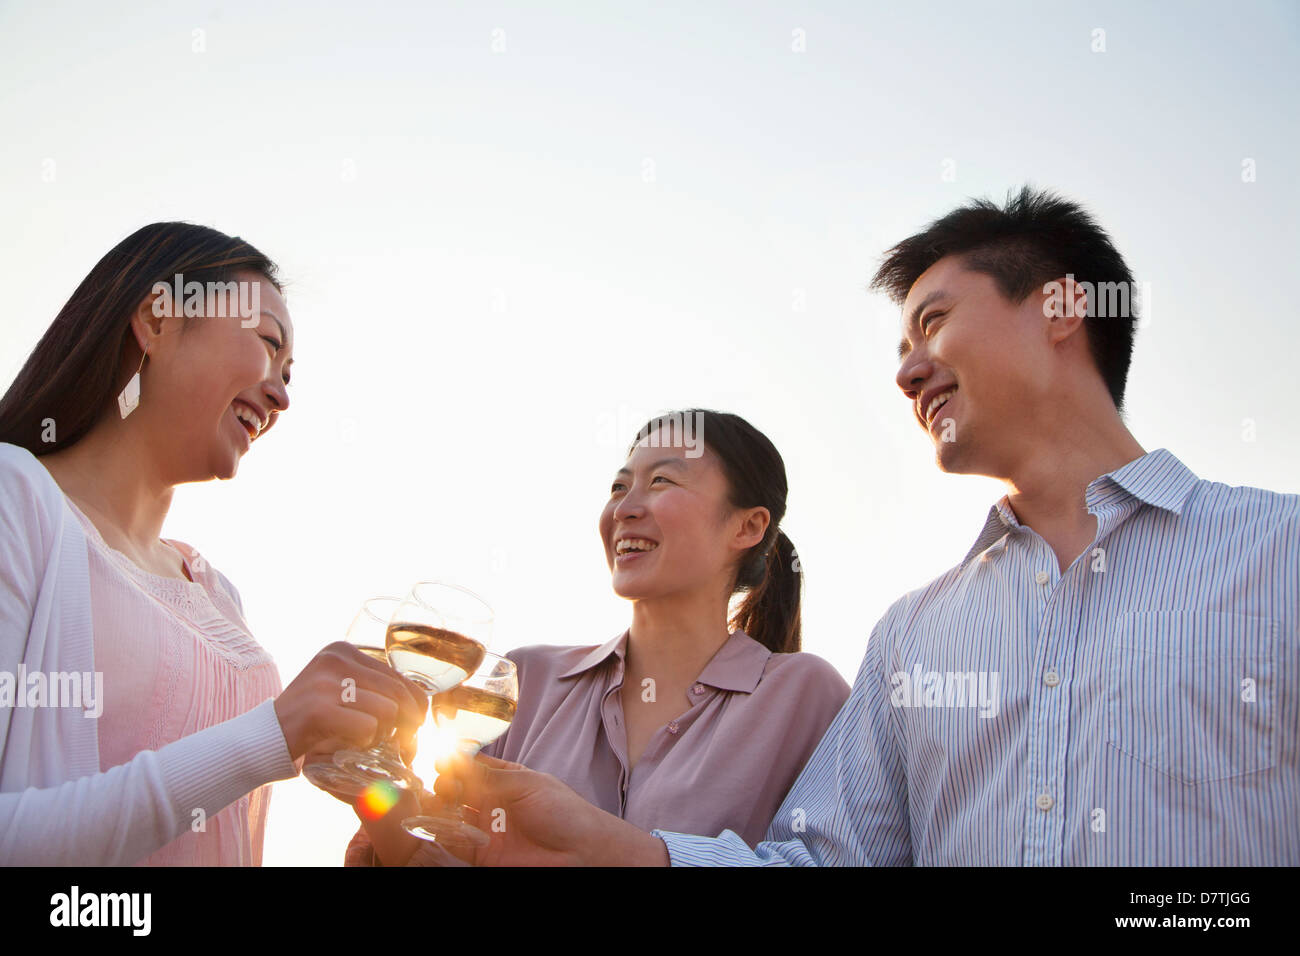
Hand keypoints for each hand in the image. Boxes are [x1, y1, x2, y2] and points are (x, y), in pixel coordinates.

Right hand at [274, 641, 427, 760]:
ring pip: (387, 710)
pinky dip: (366, 742)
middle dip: (410, 721)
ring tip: (369, 742)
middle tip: (407, 743)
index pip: (398, 675)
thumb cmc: (310, 716)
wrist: (264, 736)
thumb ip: (371, 685)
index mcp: (342, 650)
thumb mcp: (338, 687)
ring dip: (385, 734)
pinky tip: (352, 746)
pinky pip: (368, 727)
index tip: (417, 723)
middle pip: (397, 693)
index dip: (416, 702)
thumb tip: (420, 700)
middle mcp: (335, 659)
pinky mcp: (319, 709)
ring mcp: (326, 682)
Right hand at [431, 751, 669, 866]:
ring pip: (450, 816)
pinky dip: (441, 836)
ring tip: (433, 804)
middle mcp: (490, 803)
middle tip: (442, 786)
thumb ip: (489, 776)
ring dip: (438, 810)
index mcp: (503, 780)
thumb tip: (454, 758)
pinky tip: (437, 826)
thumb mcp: (526, 785)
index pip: (471, 766)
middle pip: (456, 791)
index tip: (440, 760)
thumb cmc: (563, 811)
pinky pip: (455, 844)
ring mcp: (485, 829)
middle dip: (443, 786)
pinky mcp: (481, 854)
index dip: (453, 763)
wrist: (581, 852)